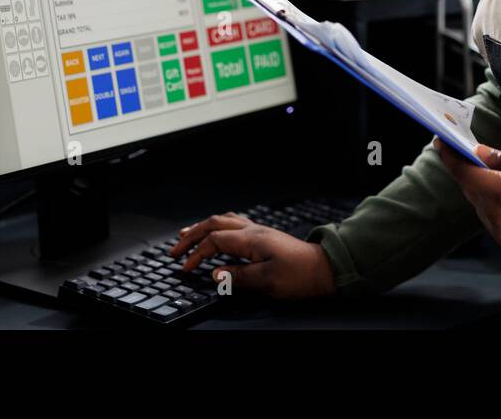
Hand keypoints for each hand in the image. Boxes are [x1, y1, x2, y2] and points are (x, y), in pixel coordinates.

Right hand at [166, 212, 336, 299]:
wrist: (324, 268)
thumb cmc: (299, 275)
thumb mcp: (267, 280)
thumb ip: (238, 276)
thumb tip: (214, 274)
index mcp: (252, 239)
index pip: (214, 241)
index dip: (196, 254)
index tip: (185, 268)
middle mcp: (254, 230)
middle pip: (215, 224)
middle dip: (192, 235)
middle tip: (176, 248)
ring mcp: (259, 231)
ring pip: (224, 221)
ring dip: (204, 226)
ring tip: (188, 233)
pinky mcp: (264, 236)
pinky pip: (235, 224)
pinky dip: (219, 227)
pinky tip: (218, 233)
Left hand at [434, 137, 500, 252]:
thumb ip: (500, 158)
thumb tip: (477, 154)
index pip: (466, 174)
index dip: (451, 158)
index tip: (440, 143)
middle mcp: (496, 216)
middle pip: (471, 191)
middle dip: (467, 173)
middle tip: (465, 155)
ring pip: (479, 207)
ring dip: (480, 191)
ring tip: (490, 176)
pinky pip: (490, 221)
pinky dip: (490, 207)